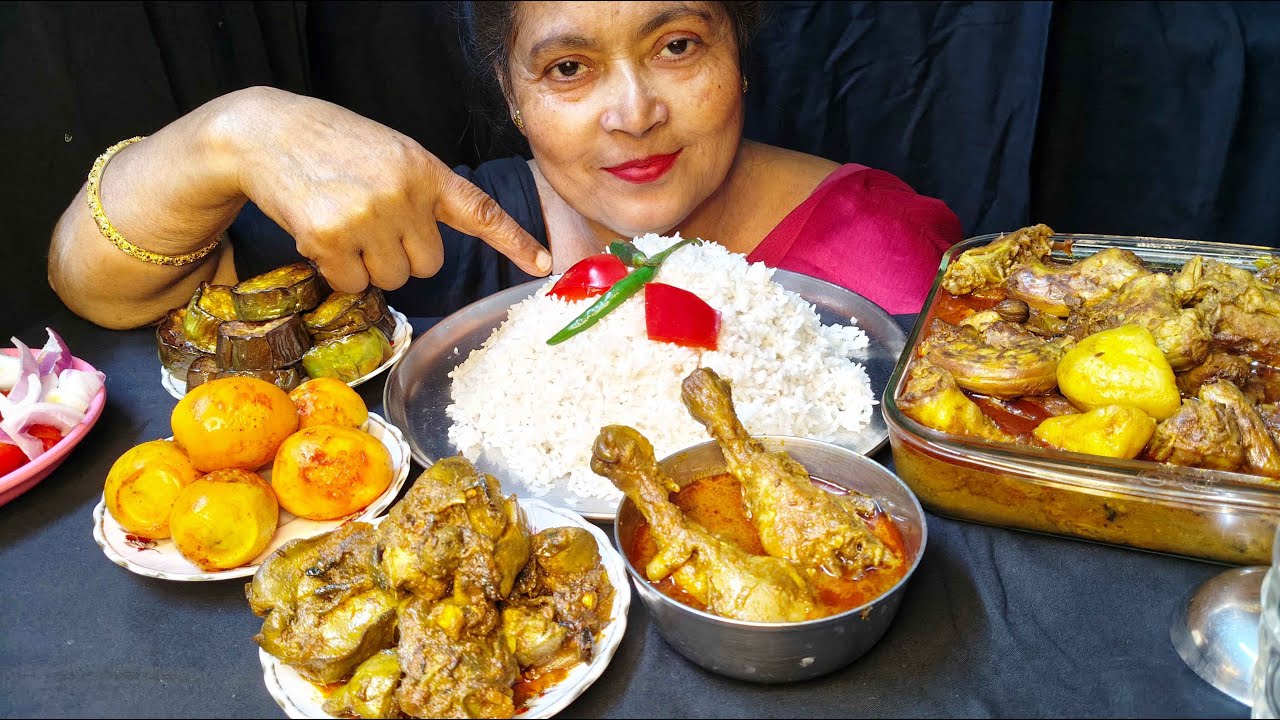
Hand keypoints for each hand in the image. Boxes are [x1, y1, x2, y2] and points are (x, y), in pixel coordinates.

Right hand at [225, 88, 550, 292]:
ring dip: (367, 265)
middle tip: (369, 223)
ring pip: (391, 279)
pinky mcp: (331, 237)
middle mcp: (404, 194)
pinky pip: (352, 284)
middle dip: (400, 254)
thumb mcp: (390, 155)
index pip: (481, 211)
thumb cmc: (331, 146)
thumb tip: (426, 255)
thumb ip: (418, 194)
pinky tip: (320, 234)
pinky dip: (336, 272)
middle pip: (428, 265)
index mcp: (425, 170)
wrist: (265, 132)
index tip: (543, 264)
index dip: (514, 241)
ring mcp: (368, 216)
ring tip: (343, 223)